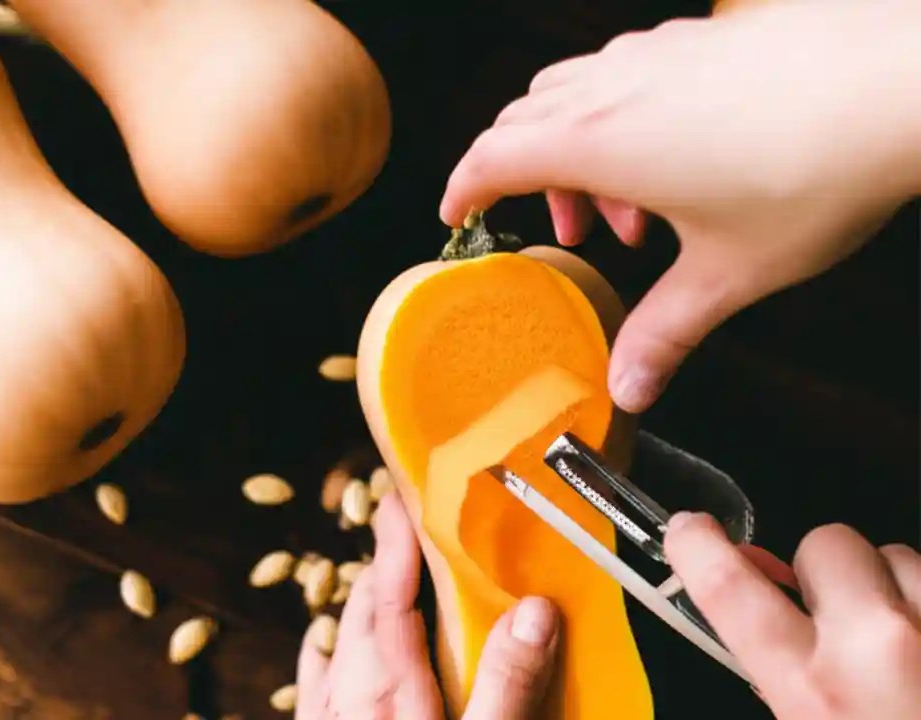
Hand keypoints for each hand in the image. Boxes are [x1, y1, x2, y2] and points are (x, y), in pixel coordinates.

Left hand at [296, 489, 560, 718]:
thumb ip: (507, 684)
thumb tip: (535, 609)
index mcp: (388, 685)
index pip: (388, 590)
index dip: (395, 538)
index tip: (403, 493)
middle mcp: (347, 693)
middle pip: (362, 608)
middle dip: (387, 564)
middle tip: (417, 533)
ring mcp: (326, 718)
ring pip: (339, 640)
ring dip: (366, 607)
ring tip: (393, 584)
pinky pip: (317, 682)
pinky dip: (334, 651)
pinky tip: (335, 648)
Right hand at [440, 0, 920, 413]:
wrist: (902, 84)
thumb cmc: (814, 171)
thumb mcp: (727, 272)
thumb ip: (665, 331)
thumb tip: (630, 387)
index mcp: (596, 141)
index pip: (491, 158)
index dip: (463, 190)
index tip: (458, 216)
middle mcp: (613, 86)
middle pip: (524, 121)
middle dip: (528, 178)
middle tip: (574, 231)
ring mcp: (657, 53)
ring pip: (575, 92)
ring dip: (580, 148)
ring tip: (638, 204)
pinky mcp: (701, 38)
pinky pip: (628, 72)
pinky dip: (624, 114)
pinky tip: (680, 152)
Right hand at [665, 513, 920, 718]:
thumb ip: (782, 677)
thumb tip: (765, 603)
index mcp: (813, 689)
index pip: (729, 587)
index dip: (698, 548)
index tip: (691, 532)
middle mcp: (879, 646)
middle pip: (827, 542)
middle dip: (825, 570)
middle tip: (837, 618)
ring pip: (903, 556)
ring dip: (897, 587)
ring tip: (909, 645)